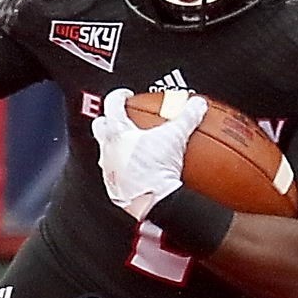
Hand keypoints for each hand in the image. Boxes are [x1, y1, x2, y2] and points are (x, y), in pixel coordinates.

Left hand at [91, 88, 206, 220]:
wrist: (153, 202)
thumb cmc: (156, 170)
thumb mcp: (176, 137)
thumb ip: (187, 117)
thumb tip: (197, 104)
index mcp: (117, 131)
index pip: (112, 104)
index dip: (119, 96)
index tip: (126, 95)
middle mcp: (108, 149)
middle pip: (100, 126)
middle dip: (109, 120)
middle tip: (124, 118)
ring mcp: (109, 169)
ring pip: (106, 151)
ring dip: (116, 146)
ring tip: (133, 145)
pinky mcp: (115, 188)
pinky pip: (116, 173)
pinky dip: (125, 169)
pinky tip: (139, 171)